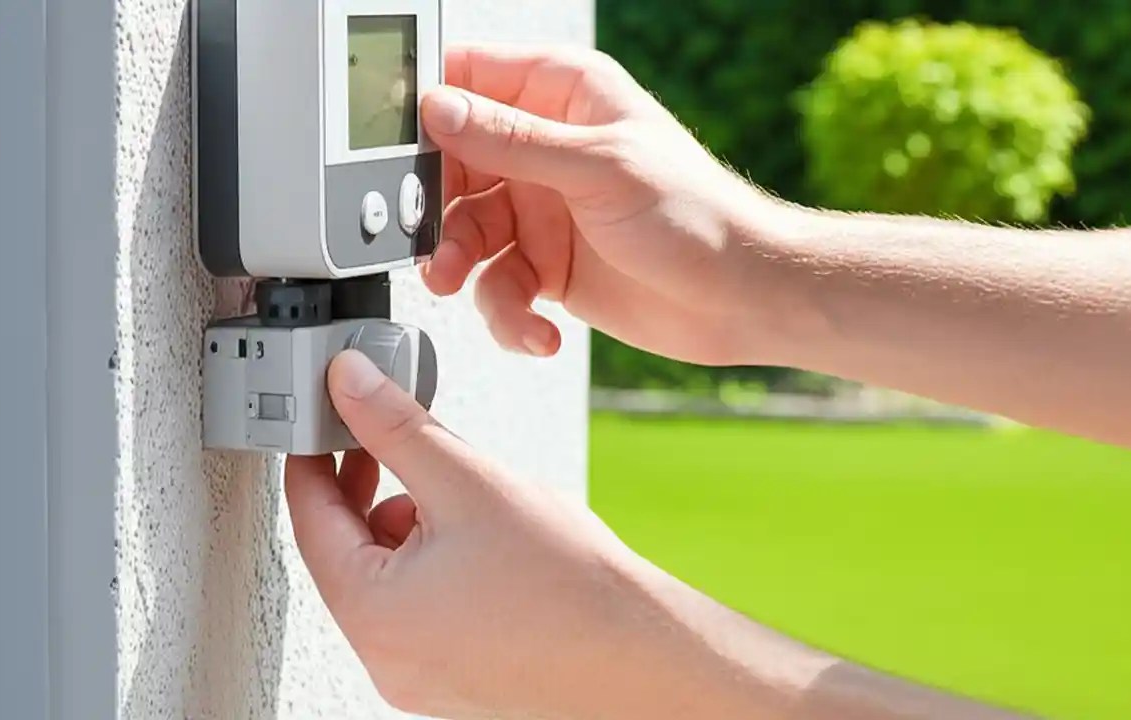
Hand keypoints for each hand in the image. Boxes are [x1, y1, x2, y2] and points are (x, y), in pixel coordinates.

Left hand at [284, 351, 681, 718]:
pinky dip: (434, 565)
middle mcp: (386, 659)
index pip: (310, 520)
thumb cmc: (569, 586)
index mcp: (373, 615)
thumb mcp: (468, 481)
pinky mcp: (455, 679)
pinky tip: (484, 541)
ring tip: (465, 498)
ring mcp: (420, 676)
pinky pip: (421, 610)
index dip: (315, 457)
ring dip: (407, 527)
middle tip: (391, 442)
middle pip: (347, 552)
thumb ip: (397, 427)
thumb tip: (351, 384)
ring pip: (387, 580)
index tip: (323, 419)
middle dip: (368, 490)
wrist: (644, 655)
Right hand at [420, 46, 776, 364]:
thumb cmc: (697, 215)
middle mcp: (543, 149)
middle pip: (451, 165)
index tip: (389, 149)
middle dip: (436, 209)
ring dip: (461, 266)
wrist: (742, 300)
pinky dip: (508, 314)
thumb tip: (438, 110)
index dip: (425, 109)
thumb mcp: (598, 168)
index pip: (468, 79)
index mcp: (560, 95)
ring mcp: (542, 209)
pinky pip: (498, 286)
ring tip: (462, 287)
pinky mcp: (546, 266)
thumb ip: (512, 140)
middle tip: (428, 242)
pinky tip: (538, 331)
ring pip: (466, 232)